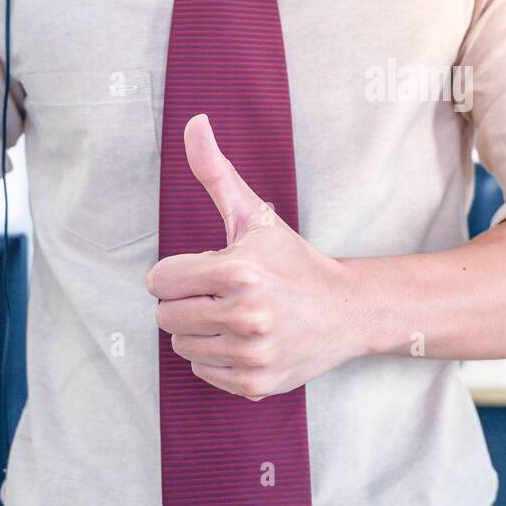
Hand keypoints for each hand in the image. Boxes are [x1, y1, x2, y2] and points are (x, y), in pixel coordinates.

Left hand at [147, 114, 370, 399]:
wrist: (347, 311)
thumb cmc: (293, 261)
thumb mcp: (256, 216)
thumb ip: (216, 172)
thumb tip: (194, 122)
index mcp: (239, 272)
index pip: (159, 282)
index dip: (178, 273)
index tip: (207, 270)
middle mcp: (245, 316)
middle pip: (165, 317)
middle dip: (186, 303)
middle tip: (220, 295)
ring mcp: (251, 353)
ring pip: (182, 346)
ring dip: (200, 331)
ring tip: (234, 317)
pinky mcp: (256, 383)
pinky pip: (203, 372)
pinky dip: (217, 358)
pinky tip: (245, 340)